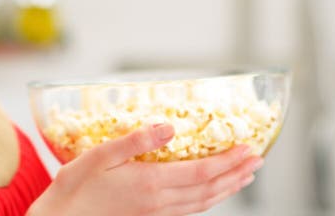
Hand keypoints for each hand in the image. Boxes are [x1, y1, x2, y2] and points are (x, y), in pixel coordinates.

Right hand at [28, 123, 263, 215]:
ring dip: (227, 188)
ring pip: (203, 202)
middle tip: (257, 159)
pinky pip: (189, 209)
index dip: (229, 160)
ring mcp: (156, 212)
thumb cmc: (76, 186)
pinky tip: (209, 193)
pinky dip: (207, 199)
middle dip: (236, 173)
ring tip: (244, 176)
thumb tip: (169, 127)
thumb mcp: (101, 155)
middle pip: (210, 189)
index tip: (248, 147)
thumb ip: (137, 140)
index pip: (202, 171)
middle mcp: (160, 201)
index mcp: (151, 183)